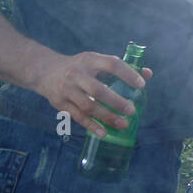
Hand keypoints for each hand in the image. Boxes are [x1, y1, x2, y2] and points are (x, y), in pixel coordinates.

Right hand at [33, 50, 151, 138]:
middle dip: (116, 101)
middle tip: (132, 110)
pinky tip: (104, 133)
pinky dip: (91, 126)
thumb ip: (122, 67)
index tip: (141, 85)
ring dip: (106, 117)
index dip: (127, 74)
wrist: (45, 71)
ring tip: (123, 124)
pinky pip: (77, 117)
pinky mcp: (60, 103)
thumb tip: (148, 74)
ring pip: (88, 106)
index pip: (111, 64)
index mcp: (90, 60)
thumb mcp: (97, 61)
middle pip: (98, 90)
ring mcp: (67, 89)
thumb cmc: (81, 67)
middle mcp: (76, 74)